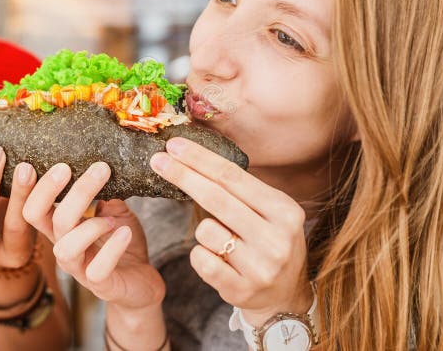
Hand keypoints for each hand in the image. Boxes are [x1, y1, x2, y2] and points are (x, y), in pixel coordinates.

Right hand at [22, 162, 164, 309]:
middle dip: (55, 190)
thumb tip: (100, 164)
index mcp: (60, 227)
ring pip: (66, 246)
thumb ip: (105, 191)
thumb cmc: (120, 239)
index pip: (32, 206)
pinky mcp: (100, 284)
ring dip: (90, 225)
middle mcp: (62, 246)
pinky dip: (113, 247)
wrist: (141, 279)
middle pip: (41, 217)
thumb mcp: (114, 209)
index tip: (47, 162)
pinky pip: (98, 268)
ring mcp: (78, 267)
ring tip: (112, 216)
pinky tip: (125, 232)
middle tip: (81, 169)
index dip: (31, 187)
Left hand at [150, 137, 312, 324]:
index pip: (233, 176)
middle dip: (182, 175)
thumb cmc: (267, 242)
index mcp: (284, 210)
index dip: (199, 159)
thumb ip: (239, 189)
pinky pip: (201, 260)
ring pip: (205, 231)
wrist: (285, 297)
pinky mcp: (242, 290)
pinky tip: (219, 261)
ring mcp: (261, 266)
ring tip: (223, 242)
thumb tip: (191, 155)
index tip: (174, 145)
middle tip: (157, 160)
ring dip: (204, 232)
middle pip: (216, 197)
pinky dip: (201, 256)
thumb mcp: (269, 212)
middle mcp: (276, 237)